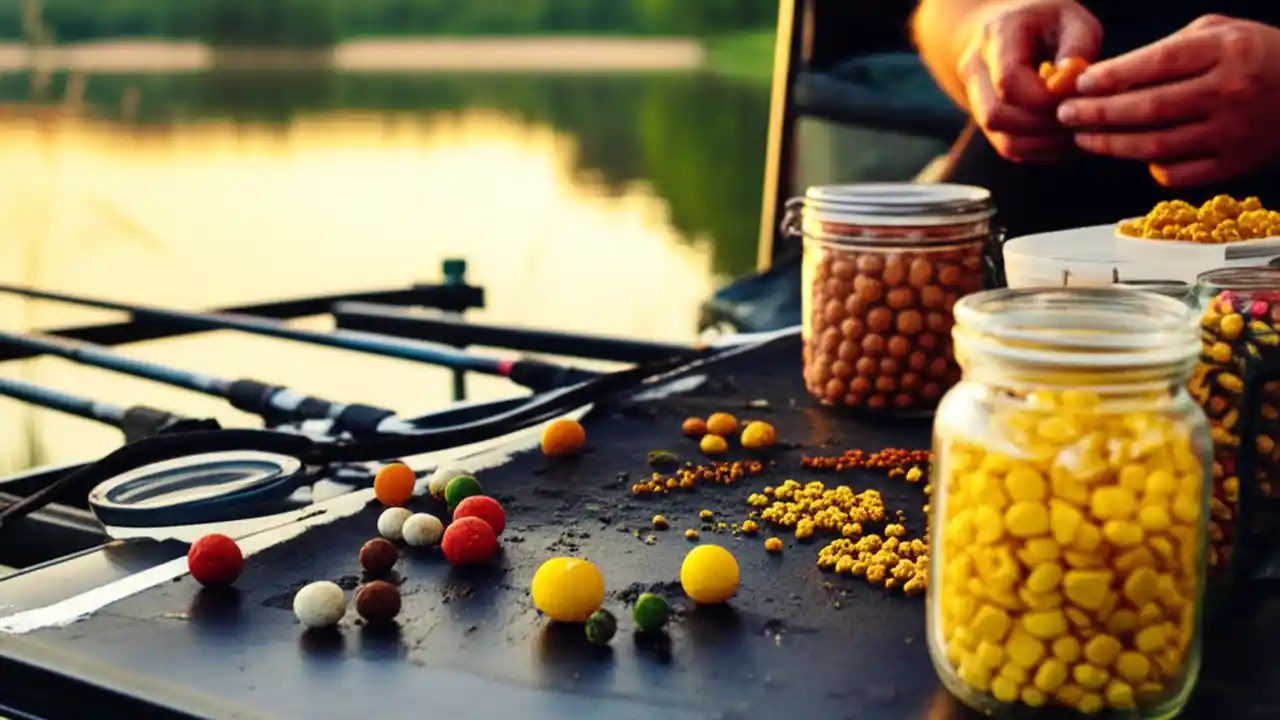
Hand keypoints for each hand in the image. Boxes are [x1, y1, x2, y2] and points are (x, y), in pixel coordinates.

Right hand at [956, 0, 1101, 161]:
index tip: (1076, 94)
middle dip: (1044, 123)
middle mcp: (975, 70)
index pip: (1007, 81)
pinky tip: (1065, 135)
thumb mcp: (1073, 20)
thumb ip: (1078, 48)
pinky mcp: (987, 123)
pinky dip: (1043, 149)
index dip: (1044, 98)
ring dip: (1046, 142)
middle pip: (996, 116)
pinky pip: (1011, 149)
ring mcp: (975, 100)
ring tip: (1076, 128)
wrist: (1014, 29)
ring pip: (1004, 139)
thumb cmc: (1051, 23)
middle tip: (1080, 115)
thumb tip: (1075, 86)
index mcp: (996, 36)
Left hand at [1059, 15, 1279, 186]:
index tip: (1079, 83)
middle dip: (1097, 114)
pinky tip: (1129, 154)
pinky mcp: (1233, 165)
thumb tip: (1110, 73)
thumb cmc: (1256, 57)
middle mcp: (1230, 92)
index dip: (1113, 76)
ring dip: (1110, 144)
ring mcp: (1232, 133)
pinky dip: (1147, 165)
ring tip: (1082, 138)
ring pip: (1155, 146)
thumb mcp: (1221, 33)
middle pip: (1148, 109)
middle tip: (1066, 114)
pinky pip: (1175, 172)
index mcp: (1226, 51)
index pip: (1158, 64)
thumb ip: (1169, 48)